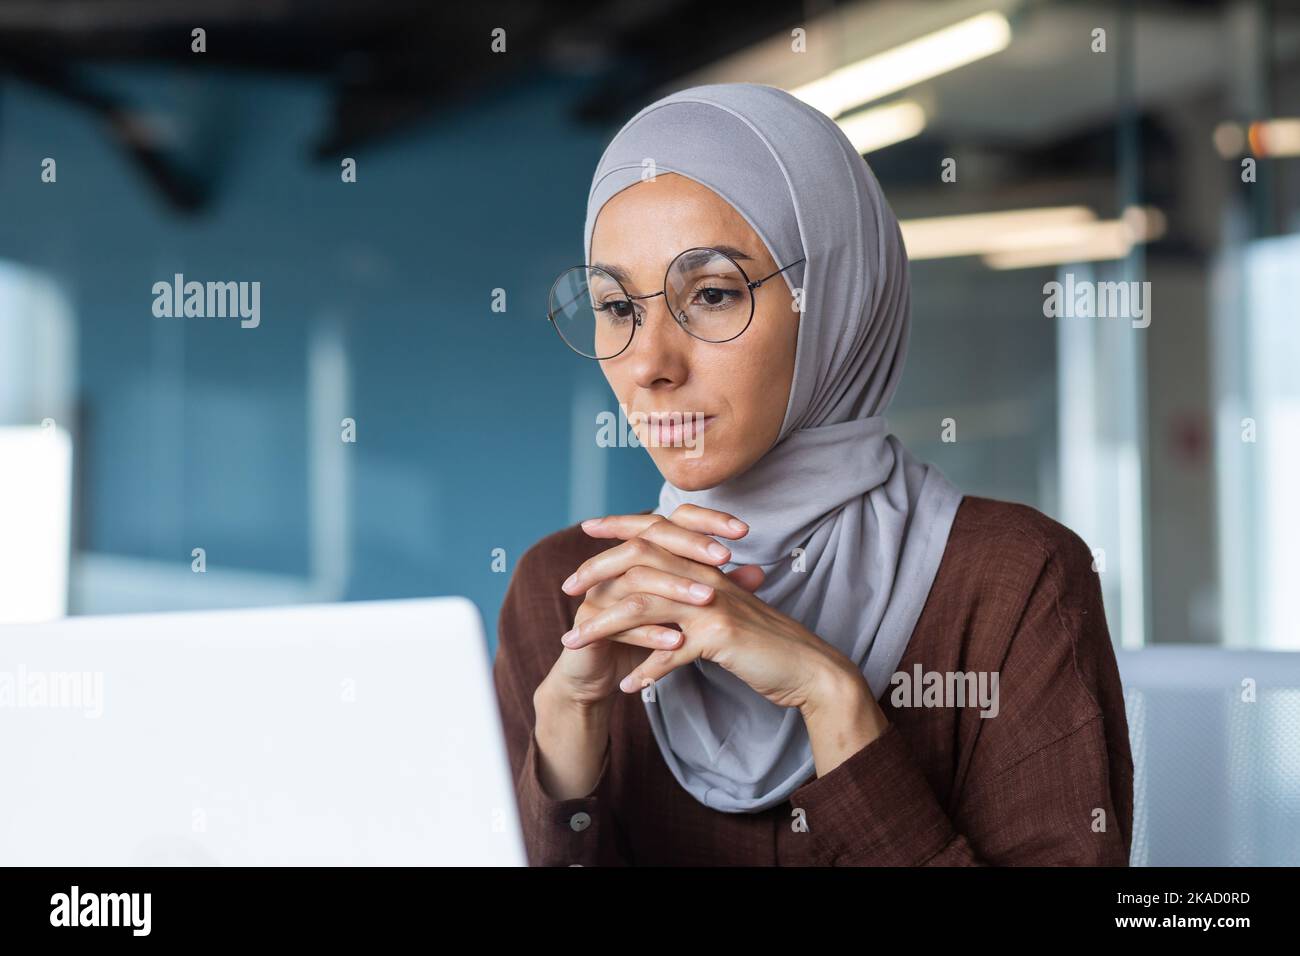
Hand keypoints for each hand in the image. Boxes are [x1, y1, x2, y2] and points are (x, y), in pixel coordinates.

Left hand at [559, 504, 863, 715]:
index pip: (658, 531)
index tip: (587, 528)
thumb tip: (661, 595)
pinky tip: (627, 687)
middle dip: (596, 573)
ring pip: (643, 605)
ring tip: (574, 645)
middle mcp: (708, 576)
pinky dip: (645, 670)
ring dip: (603, 627)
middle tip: (566, 591)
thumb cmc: (767, 643)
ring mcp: (713, 603)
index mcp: (708, 566)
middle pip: (640, 561)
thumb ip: (696, 597)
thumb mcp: (728, 611)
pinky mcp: (719, 635)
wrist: (809, 668)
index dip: (621, 526)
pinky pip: (669, 652)